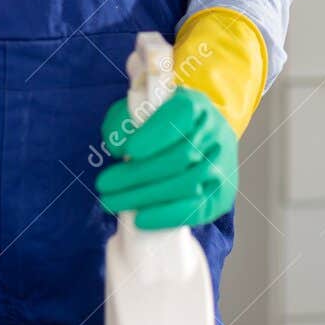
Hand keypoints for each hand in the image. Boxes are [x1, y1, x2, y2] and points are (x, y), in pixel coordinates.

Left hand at [94, 86, 236, 229]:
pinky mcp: (220, 195)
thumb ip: (124, 121)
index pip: (181, 116)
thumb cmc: (161, 125)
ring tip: (112, 202)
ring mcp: (221, 166)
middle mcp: (214, 134)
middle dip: (138, 174)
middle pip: (180, 156)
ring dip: (145, 197)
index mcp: (195, 106)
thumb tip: (119, 147)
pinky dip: (167, 216)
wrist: (197, 141)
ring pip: (186, 183)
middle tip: (104, 185)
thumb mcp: (139, 111)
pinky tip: (140, 219)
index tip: (129, 150)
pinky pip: (196, 209)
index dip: (156, 135)